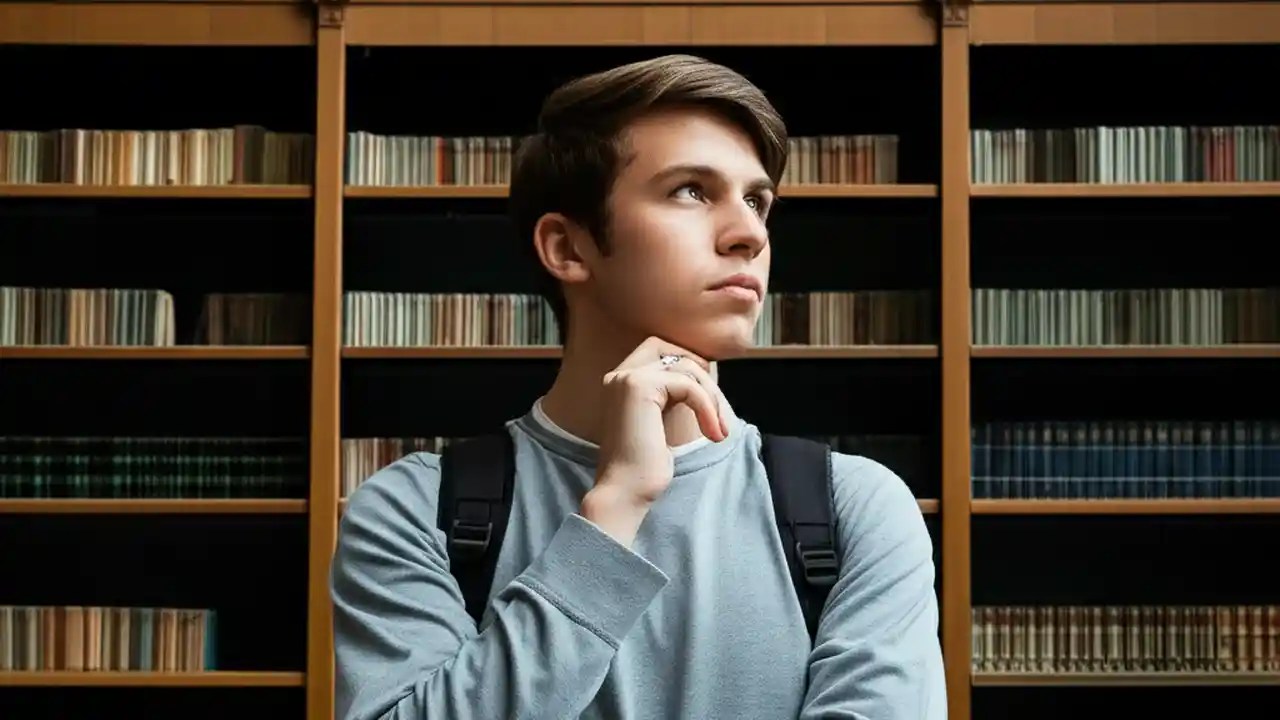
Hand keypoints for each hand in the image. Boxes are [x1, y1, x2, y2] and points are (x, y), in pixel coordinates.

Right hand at [580, 336, 727, 546]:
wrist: (625, 493)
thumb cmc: (644, 467)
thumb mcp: (663, 422)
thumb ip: (673, 395)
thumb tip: (706, 372)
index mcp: (620, 382)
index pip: (662, 350)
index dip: (691, 368)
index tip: (708, 403)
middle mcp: (619, 375)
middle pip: (675, 352)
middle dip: (703, 378)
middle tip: (716, 415)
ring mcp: (627, 378)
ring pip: (686, 368)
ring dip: (711, 398)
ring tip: (718, 430)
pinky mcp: (639, 387)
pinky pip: (688, 385)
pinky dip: (706, 407)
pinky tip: (712, 433)